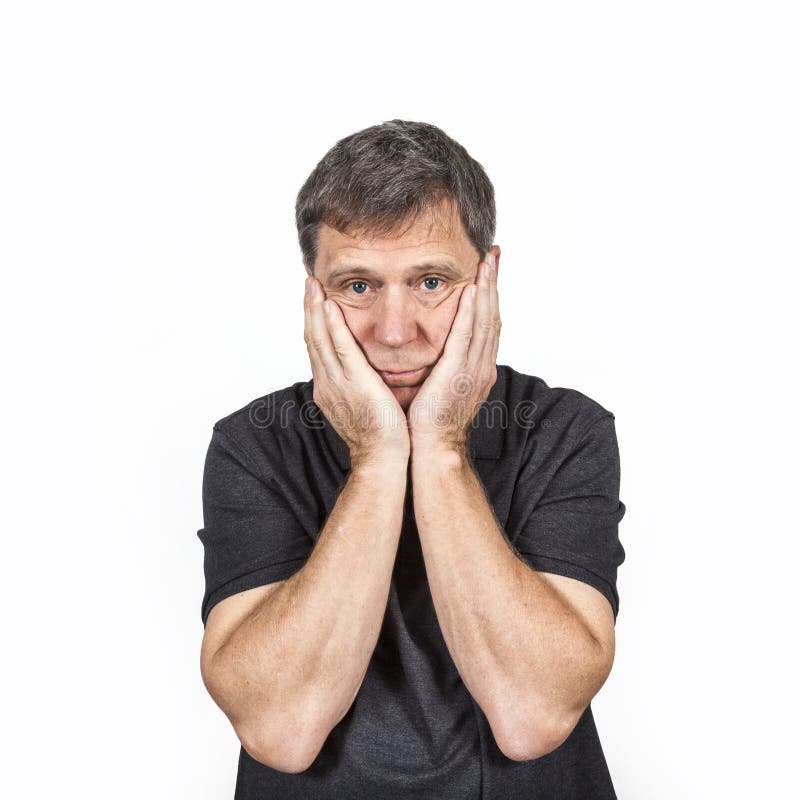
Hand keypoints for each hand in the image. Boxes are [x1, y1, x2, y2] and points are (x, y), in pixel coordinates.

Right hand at [304, 275, 409, 467]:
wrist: (382, 459)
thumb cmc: (380, 435)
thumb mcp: (364, 403)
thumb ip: (360, 383)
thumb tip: (365, 368)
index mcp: (330, 386)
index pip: (318, 346)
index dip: (313, 320)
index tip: (313, 297)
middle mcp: (327, 382)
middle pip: (312, 337)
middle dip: (308, 307)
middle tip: (307, 279)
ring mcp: (337, 383)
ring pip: (319, 338)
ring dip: (315, 308)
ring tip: (313, 282)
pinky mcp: (353, 384)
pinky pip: (339, 349)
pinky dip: (332, 326)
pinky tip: (329, 306)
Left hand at [407, 252, 500, 455]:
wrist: (434, 448)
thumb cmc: (432, 422)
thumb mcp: (443, 386)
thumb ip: (446, 366)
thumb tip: (439, 351)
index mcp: (477, 367)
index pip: (487, 324)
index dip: (489, 295)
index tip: (488, 270)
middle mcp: (481, 365)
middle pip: (492, 315)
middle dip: (494, 283)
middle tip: (494, 254)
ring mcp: (473, 369)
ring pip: (485, 321)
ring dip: (487, 289)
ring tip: (487, 262)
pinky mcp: (459, 374)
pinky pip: (467, 337)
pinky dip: (473, 313)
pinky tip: (473, 291)